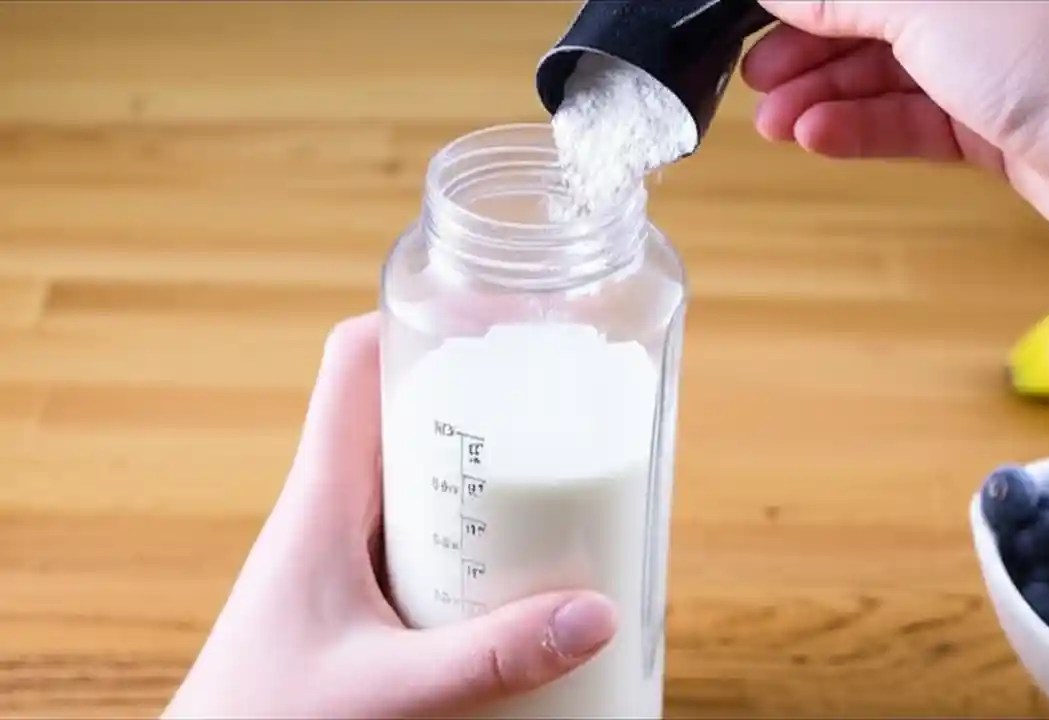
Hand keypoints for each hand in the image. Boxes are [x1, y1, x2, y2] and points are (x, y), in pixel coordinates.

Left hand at [163, 313, 616, 717]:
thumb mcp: (386, 690)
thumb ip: (489, 658)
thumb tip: (596, 615)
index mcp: (320, 497)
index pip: (353, 362)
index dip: (418, 315)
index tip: (500, 313)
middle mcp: (334, 507)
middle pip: (404, 403)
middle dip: (482, 386)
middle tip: (560, 394)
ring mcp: (348, 548)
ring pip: (419, 465)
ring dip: (483, 454)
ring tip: (563, 461)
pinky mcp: (366, 589)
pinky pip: (428, 527)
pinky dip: (478, 521)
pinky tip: (527, 555)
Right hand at [742, 1, 1048, 258]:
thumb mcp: (921, 4)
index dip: (812, 1)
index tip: (760, 17)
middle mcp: (980, 5)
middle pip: (870, 22)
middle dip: (807, 50)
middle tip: (757, 77)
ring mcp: (985, 66)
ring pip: (883, 78)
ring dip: (822, 99)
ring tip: (774, 122)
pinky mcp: (988, 125)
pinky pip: (906, 123)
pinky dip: (858, 131)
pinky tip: (817, 137)